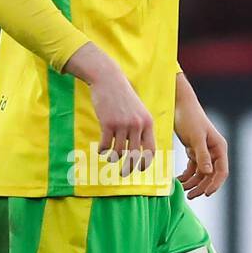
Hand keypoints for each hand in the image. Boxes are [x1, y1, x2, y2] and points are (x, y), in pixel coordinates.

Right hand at [64, 42, 155, 173]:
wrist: (109, 79)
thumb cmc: (123, 96)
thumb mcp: (138, 110)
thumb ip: (141, 127)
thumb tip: (139, 149)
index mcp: (147, 122)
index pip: (150, 149)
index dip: (145, 162)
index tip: (139, 168)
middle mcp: (137, 125)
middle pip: (134, 154)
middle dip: (128, 167)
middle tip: (123, 173)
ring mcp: (122, 124)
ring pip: (119, 151)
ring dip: (113, 156)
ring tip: (110, 156)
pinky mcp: (108, 123)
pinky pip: (105, 144)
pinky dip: (103, 150)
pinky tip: (101, 149)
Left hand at [174, 72, 227, 197]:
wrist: (179, 105)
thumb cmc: (190, 118)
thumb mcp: (196, 137)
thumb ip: (202, 155)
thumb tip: (208, 173)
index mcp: (219, 148)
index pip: (221, 171)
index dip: (215, 184)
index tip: (205, 194)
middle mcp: (214, 152)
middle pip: (211, 175)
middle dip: (201, 186)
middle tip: (190, 196)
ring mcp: (205, 152)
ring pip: (201, 174)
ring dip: (193, 183)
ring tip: (181, 190)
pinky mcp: (194, 151)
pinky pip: (193, 168)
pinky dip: (186, 175)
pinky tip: (178, 181)